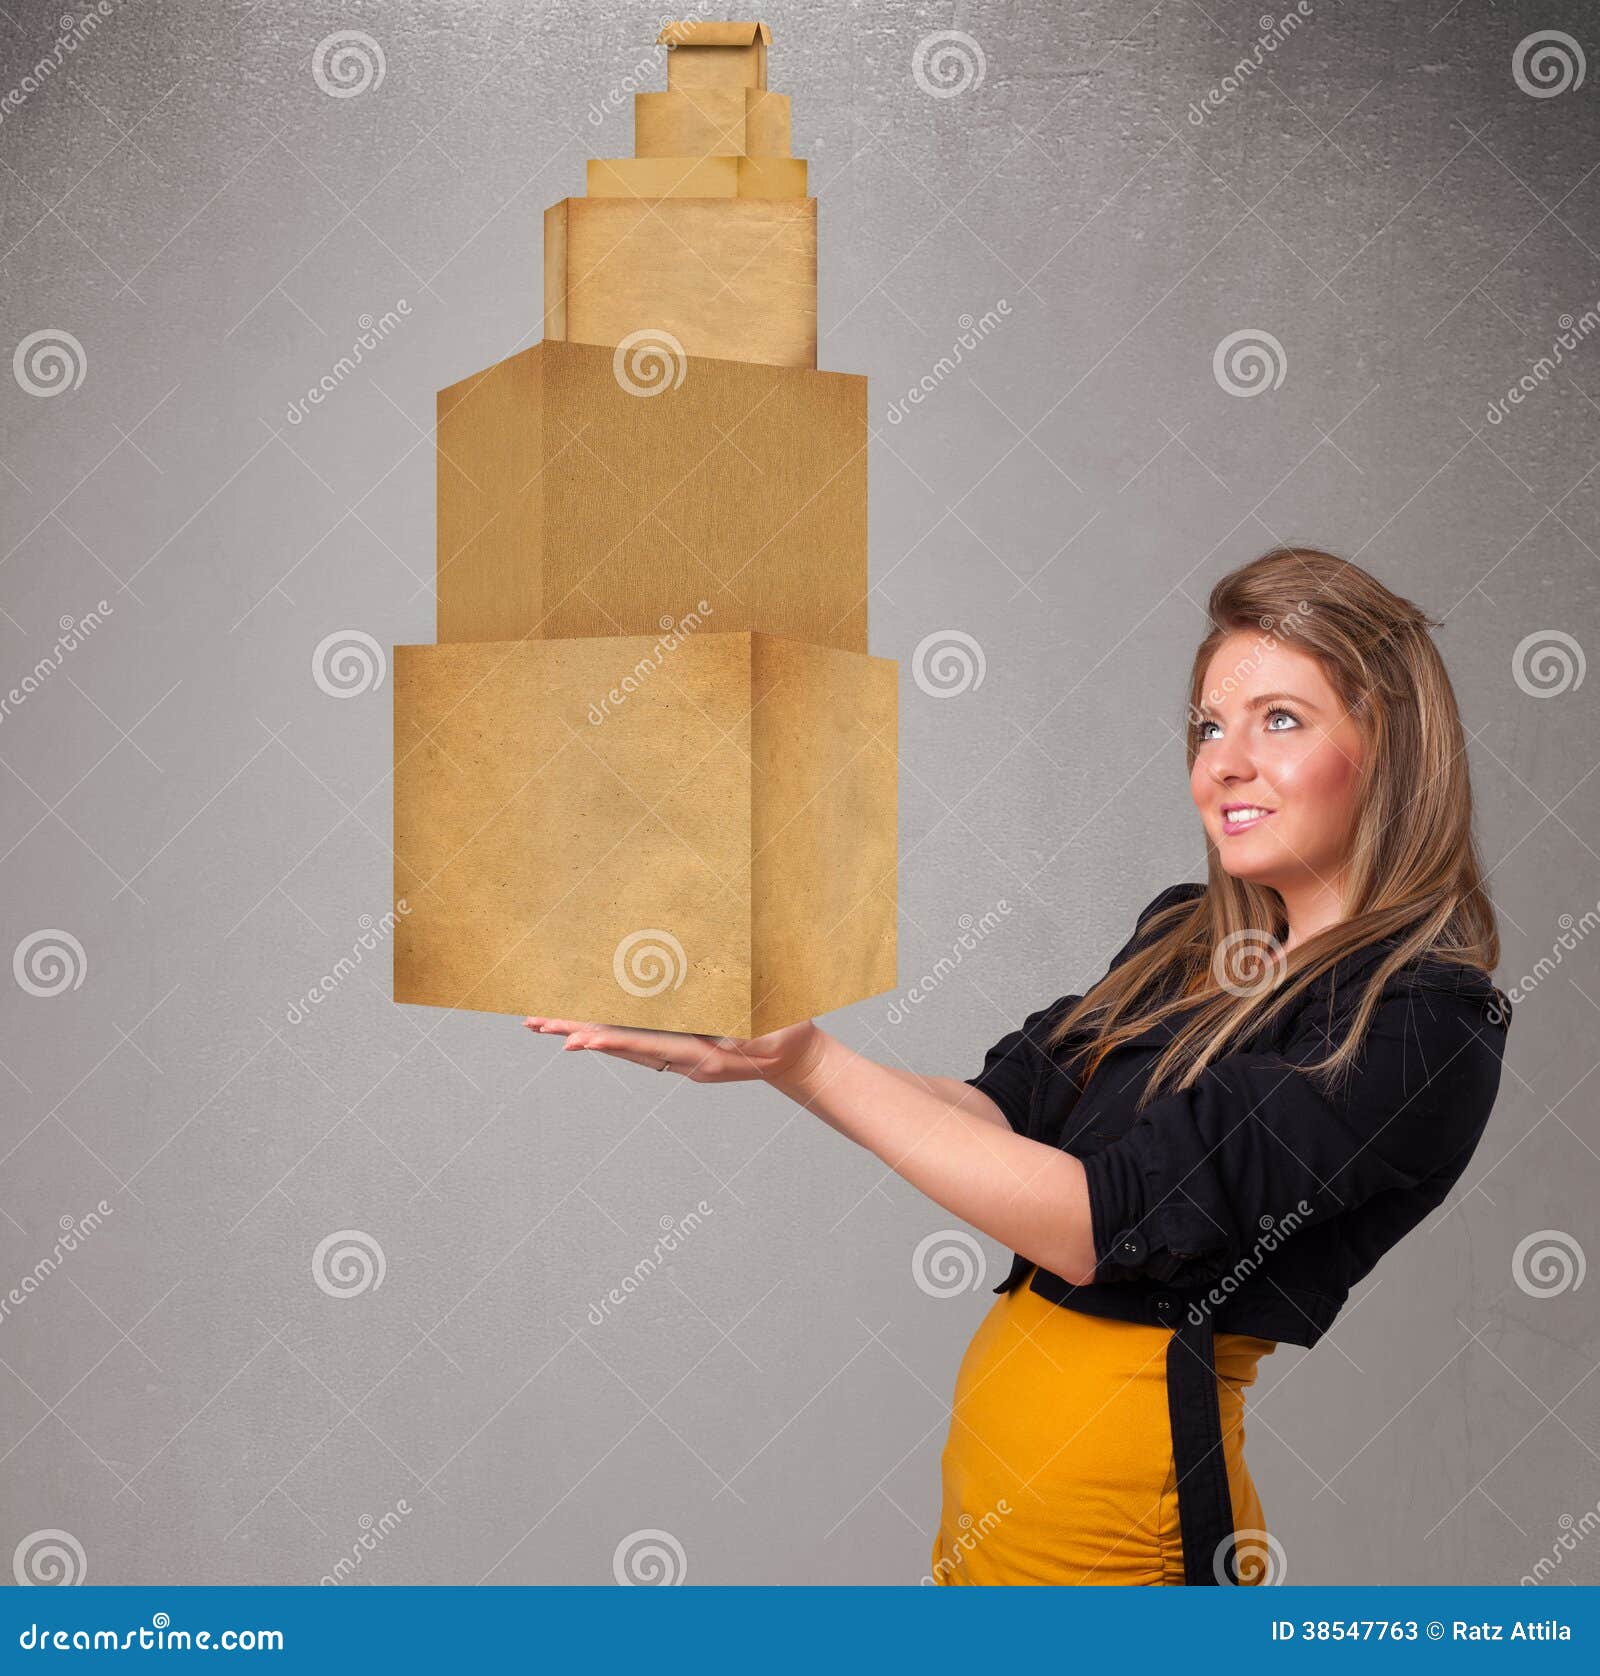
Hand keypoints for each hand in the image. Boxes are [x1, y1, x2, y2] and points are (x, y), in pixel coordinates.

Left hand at [524, 1015, 825, 1084]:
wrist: (797, 1059)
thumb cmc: (790, 1038)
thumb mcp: (772, 1033)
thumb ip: (745, 1032)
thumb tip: (719, 1028)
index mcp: (700, 1056)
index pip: (644, 1047)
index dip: (608, 1041)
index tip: (573, 1040)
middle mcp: (682, 1061)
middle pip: (623, 1046)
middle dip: (579, 1033)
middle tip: (535, 1023)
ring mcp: (682, 1056)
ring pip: (626, 1045)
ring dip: (586, 1033)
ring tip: (546, 1023)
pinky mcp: (684, 1048)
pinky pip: (641, 1040)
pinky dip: (612, 1033)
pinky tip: (588, 1027)